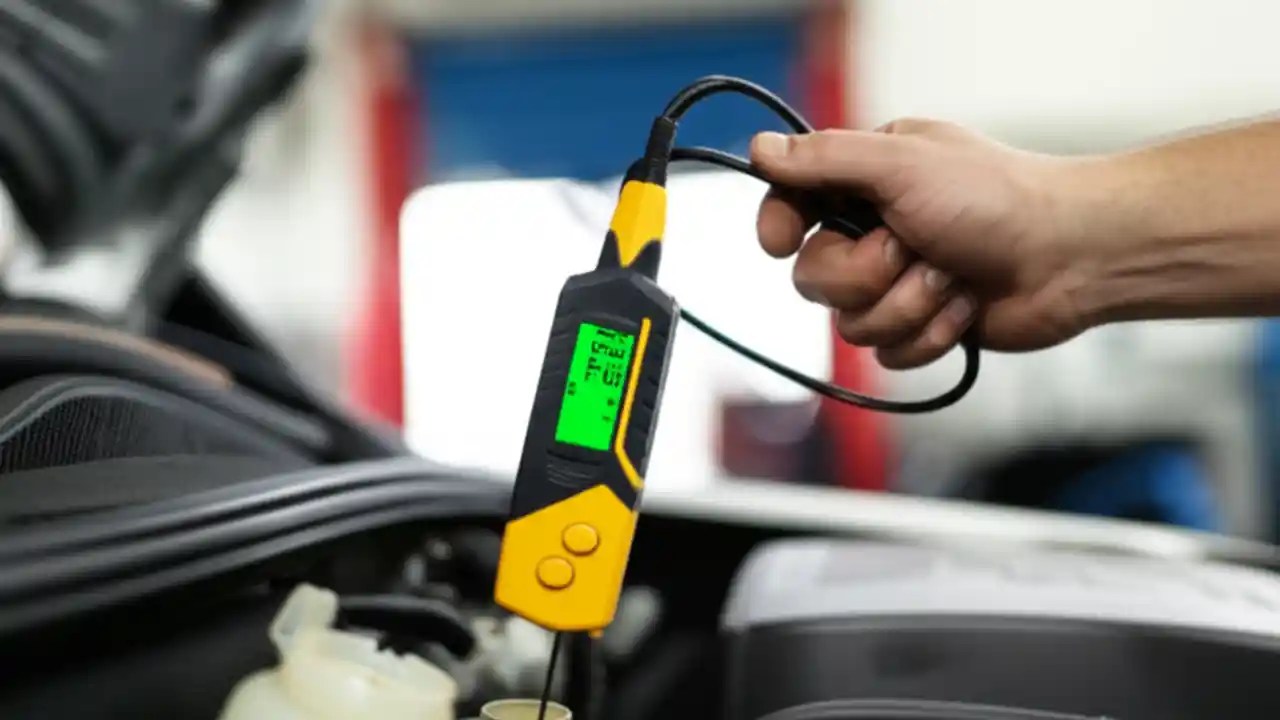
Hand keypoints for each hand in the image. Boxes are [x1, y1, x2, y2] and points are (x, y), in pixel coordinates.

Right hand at [751, 119, 1090, 368]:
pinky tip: (965, 308)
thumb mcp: (902, 164)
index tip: (781, 241)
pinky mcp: (922, 328)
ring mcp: (897, 284)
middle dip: (866, 275)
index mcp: (865, 182)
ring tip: (952, 278)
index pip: (791, 205)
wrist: (1070, 258)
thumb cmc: (996, 199)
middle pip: (814, 279)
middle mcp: (874, 232)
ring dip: (907, 305)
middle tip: (913, 249)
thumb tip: (760, 150)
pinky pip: (890, 354)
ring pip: (852, 326)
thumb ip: (825, 160)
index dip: (780, 226)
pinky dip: (932, 334)